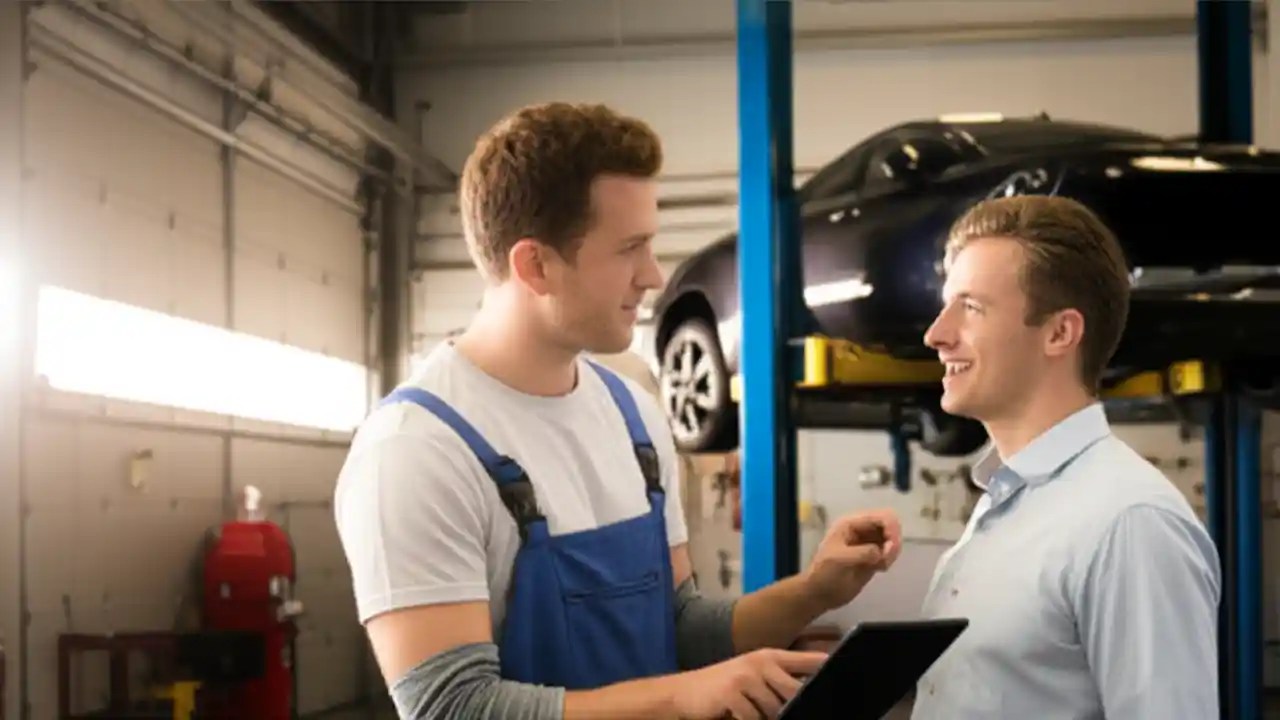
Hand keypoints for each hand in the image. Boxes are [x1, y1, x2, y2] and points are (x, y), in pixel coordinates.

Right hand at [670, 648, 826, 718]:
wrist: (685, 693)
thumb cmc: (725, 689)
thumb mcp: (754, 678)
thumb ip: (781, 683)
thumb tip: (811, 697)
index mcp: (770, 657)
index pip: (809, 661)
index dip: (827, 668)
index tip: (845, 678)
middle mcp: (761, 662)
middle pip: (793, 692)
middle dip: (791, 708)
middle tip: (778, 712)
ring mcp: (746, 676)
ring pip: (773, 710)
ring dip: (763, 718)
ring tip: (747, 710)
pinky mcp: (732, 692)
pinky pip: (752, 718)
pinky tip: (736, 716)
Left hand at [802, 508, 901, 610]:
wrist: (820, 594)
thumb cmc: (824, 573)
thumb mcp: (840, 559)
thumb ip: (863, 552)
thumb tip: (882, 552)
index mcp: (851, 524)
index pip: (880, 517)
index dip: (891, 528)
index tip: (891, 547)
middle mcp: (862, 530)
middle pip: (890, 526)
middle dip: (894, 541)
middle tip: (887, 558)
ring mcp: (868, 544)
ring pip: (891, 540)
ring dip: (892, 552)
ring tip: (881, 566)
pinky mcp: (873, 558)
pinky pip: (889, 553)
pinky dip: (889, 559)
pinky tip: (880, 569)